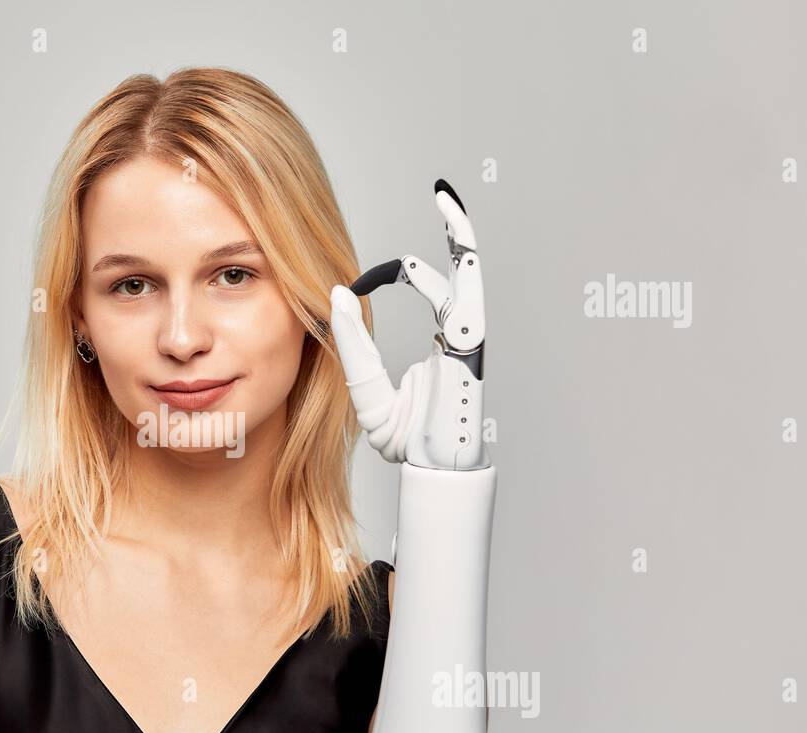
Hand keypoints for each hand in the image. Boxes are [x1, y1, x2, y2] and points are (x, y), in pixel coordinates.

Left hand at [330, 179, 488, 470]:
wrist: (426, 466)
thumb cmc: (405, 437)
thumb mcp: (364, 385)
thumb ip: (352, 343)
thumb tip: (336, 294)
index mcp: (441, 344)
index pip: (430, 291)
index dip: (401, 273)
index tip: (367, 272)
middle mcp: (458, 336)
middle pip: (458, 271)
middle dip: (456, 232)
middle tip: (442, 194)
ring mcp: (468, 339)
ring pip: (467, 275)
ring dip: (461, 235)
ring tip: (449, 201)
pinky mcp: (470, 345)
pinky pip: (467, 296)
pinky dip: (463, 263)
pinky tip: (454, 234)